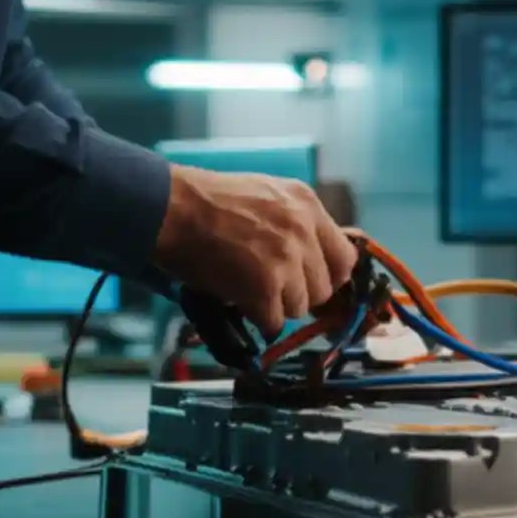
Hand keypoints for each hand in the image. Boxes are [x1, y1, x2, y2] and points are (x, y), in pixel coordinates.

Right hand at [152, 164, 359, 336]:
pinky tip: (239, 301)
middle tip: (270, 288)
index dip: (329, 276)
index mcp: (307, 205)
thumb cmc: (208, 202)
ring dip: (275, 306)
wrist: (171, 209)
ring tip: (247, 288)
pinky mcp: (265, 287)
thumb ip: (295, 223)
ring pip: (300, 307)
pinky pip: (274, 322)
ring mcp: (287, 260)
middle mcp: (304, 231)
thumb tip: (313, 261)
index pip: (345, 257)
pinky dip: (257, 319)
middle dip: (298, 294)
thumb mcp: (266, 195)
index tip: (312, 283)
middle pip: (324, 288)